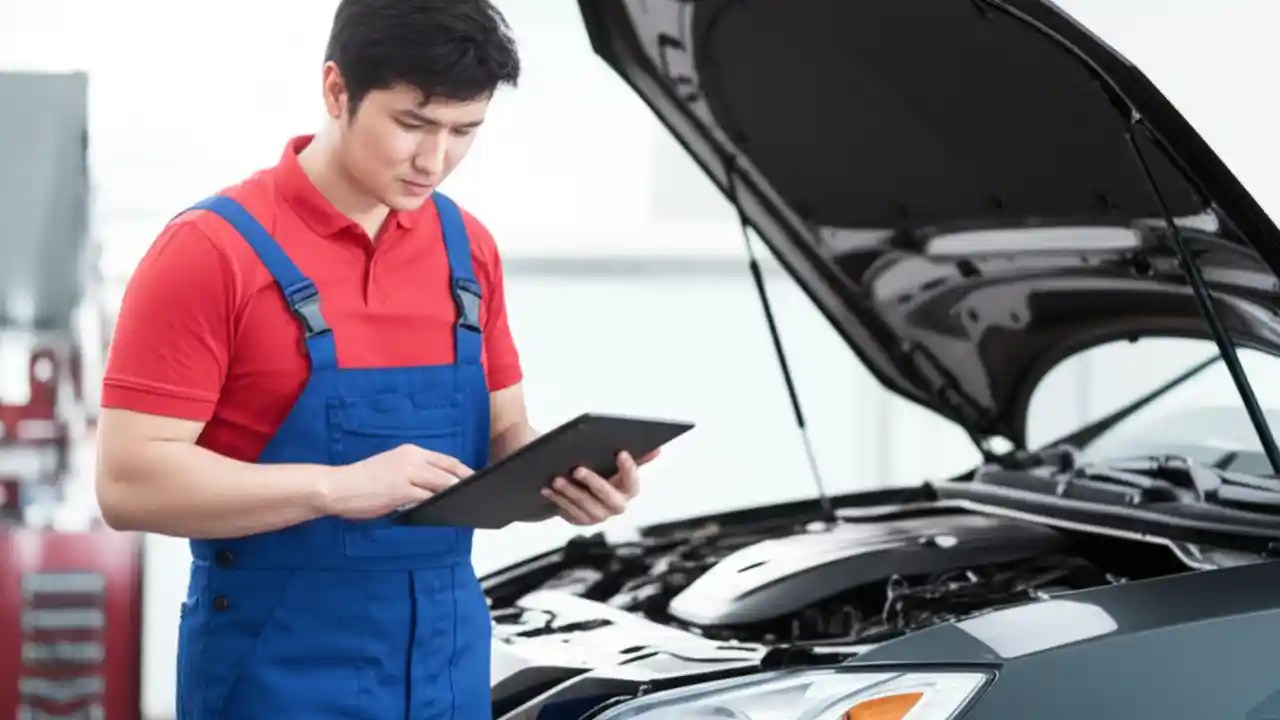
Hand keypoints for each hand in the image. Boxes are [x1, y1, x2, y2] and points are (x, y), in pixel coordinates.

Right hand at [321, 444, 472, 519]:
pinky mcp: (401, 490)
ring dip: (455, 495)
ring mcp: (407, 474)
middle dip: (465, 484)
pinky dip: (438, 506)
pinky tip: (445, 513)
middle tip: (478, 495)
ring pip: (442, 484)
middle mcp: (412, 459)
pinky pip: (427, 499)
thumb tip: (435, 487)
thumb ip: (413, 474)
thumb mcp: (391, 468)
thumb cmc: (361, 480)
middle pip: (449, 471)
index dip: (463, 470)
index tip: (474, 480)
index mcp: (410, 451)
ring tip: (466, 505)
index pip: (446, 459)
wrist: (337, 486)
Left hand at [539, 449, 658, 525]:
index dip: (630, 470)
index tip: (621, 452)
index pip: (633, 483)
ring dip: (571, 492)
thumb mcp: (613, 460)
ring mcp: (598, 516)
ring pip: (586, 506)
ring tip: (556, 478)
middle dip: (593, 483)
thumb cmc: (599, 466)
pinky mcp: (580, 520)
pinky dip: (558, 500)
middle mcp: (616, 506)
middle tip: (578, 469)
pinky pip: (569, 512)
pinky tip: (546, 488)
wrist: (576, 482)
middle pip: (609, 498)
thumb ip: (636, 456)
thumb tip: (658, 449)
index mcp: (627, 489)